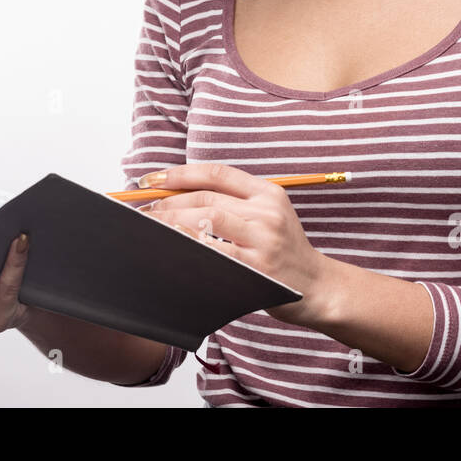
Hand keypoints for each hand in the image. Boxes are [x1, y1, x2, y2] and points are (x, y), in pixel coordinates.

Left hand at [136, 164, 334, 327]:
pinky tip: (172, 248)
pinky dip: (190, 247)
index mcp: (268, 192)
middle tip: (142, 211)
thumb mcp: (270, 216)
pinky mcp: (258, 268)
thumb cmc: (284, 252)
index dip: (179, 173)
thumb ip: (235, 203)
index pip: (217, 173)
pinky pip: (215, 253)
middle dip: (167, 202)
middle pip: (206, 198)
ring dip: (172, 223)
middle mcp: (267, 212)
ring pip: (207, 221)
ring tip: (149, 228)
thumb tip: (178, 196)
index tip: (150, 179)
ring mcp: (263, 240)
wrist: (318, 287)